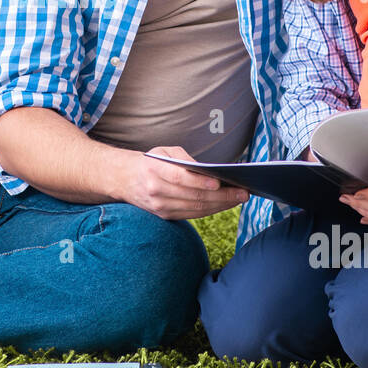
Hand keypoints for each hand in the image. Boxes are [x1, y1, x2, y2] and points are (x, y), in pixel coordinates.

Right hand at [117, 146, 248, 220]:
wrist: (125, 180)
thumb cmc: (150, 161)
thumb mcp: (163, 151)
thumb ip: (184, 159)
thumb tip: (209, 171)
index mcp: (154, 170)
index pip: (180, 178)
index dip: (201, 182)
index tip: (220, 182)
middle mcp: (155, 191)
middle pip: (193, 196)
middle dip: (221, 196)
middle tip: (242, 192)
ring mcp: (160, 206)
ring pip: (196, 208)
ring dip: (221, 205)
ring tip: (239, 198)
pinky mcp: (165, 216)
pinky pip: (192, 214)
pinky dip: (211, 210)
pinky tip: (224, 204)